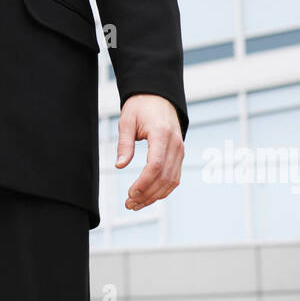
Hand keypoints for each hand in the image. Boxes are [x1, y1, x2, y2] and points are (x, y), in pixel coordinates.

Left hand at [115, 94, 183, 211]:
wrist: (159, 96)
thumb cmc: (141, 106)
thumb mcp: (127, 121)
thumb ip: (124, 144)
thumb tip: (120, 165)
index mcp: (161, 134)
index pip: (156, 165)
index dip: (144, 183)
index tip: (131, 193)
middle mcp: (175, 144)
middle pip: (164, 177)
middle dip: (147, 194)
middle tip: (129, 204)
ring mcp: (180, 150)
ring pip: (172, 181)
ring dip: (155, 195)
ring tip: (136, 204)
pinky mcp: (179, 154)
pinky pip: (174, 177)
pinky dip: (163, 189)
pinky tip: (149, 196)